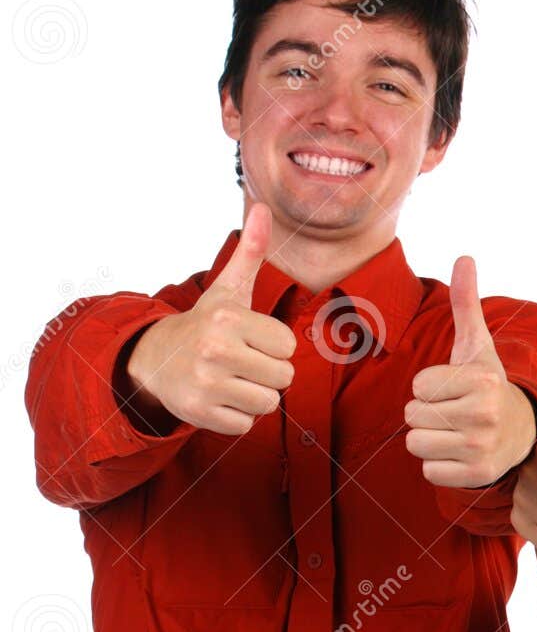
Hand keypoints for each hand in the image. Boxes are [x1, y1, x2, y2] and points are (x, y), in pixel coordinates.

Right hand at [123, 203, 295, 434]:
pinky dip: (237, 415)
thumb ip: (250, 251)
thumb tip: (261, 206)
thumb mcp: (229, 290)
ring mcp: (205, 384)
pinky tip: (217, 397)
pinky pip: (247, 424)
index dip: (273, 345)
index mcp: (228, 319)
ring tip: (229, 378)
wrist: (153, 359)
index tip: (248, 339)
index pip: (288, 347)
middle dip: (267, 372)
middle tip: (239, 361)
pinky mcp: (199, 414)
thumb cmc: (206, 324)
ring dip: (254, 395)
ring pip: (268, 403)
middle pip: (284, 377)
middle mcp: (215, 350)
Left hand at [405, 256, 536, 487]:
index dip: (429, 387)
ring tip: (455, 432)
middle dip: (427, 413)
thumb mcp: (478, 346)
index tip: (456, 389)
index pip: (417, 385)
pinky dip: (439, 465)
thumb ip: (466, 304)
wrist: (522, 432)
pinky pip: (428, 470)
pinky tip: (460, 453)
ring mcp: (481, 447)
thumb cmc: (488, 386)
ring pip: (416, 444)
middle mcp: (485, 414)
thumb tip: (465, 257)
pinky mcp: (477, 474)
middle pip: (412, 416)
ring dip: (430, 440)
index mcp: (482, 380)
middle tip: (455, 412)